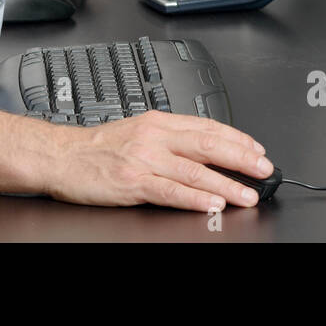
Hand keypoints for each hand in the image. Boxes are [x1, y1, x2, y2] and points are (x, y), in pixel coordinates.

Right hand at [47, 111, 273, 210]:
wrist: (60, 155)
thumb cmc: (97, 147)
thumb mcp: (137, 130)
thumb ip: (169, 138)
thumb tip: (205, 149)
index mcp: (158, 122)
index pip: (207, 126)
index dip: (238, 139)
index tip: (258, 150)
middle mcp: (154, 137)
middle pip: (208, 144)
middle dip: (242, 158)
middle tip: (265, 170)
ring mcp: (144, 159)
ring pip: (194, 170)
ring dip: (226, 183)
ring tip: (248, 194)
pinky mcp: (132, 182)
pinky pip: (170, 191)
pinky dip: (194, 198)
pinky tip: (212, 203)